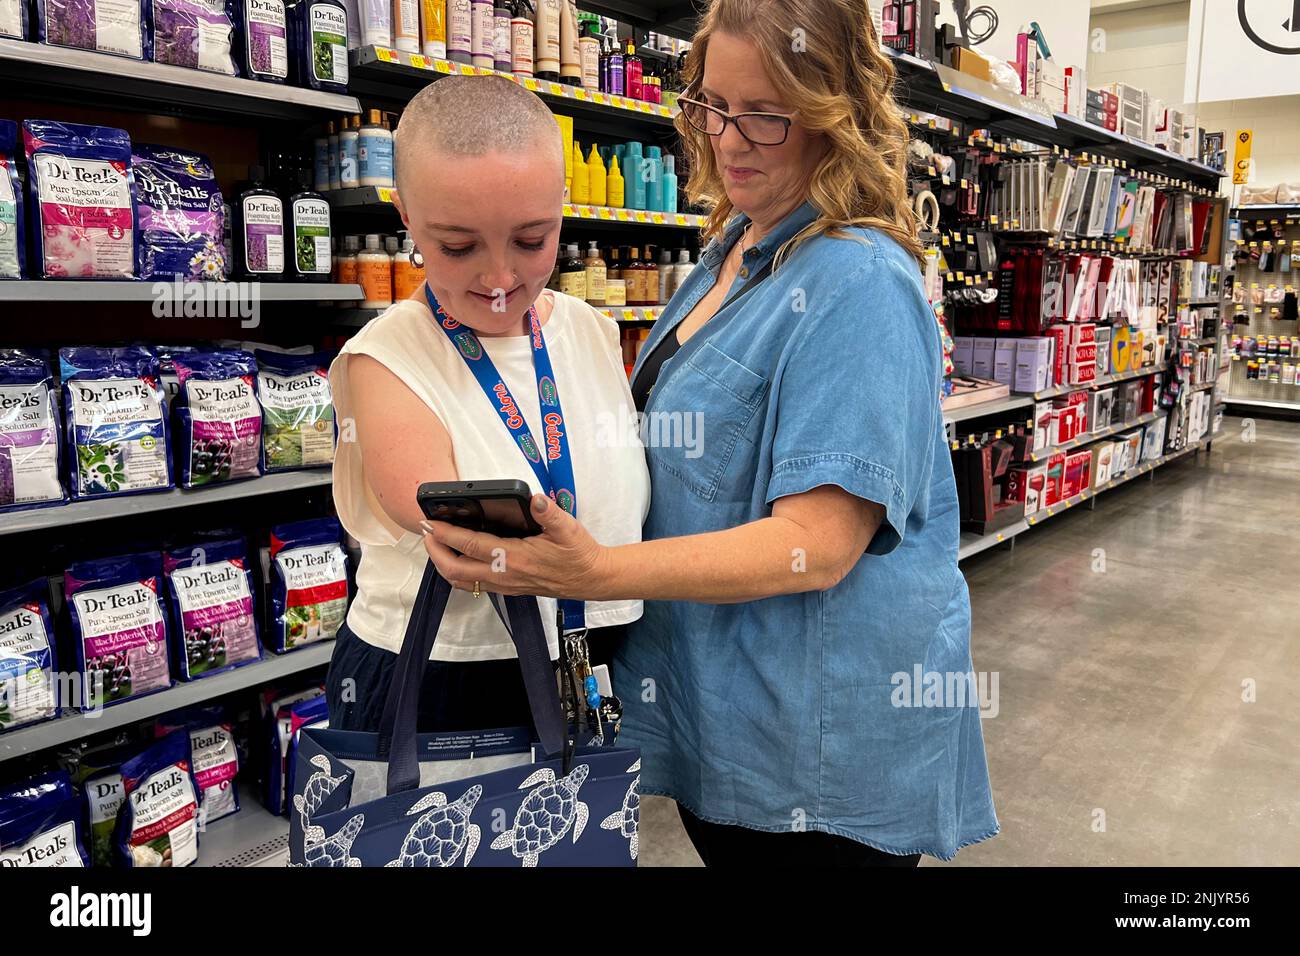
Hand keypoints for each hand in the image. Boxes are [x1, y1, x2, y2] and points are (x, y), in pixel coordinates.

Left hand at [422, 494, 612, 599]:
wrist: (591, 579)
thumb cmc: (579, 554)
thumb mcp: (569, 528)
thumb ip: (550, 513)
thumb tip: (534, 499)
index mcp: (515, 557)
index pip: (470, 545)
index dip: (446, 534)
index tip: (429, 522)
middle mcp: (505, 574)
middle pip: (455, 569)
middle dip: (434, 551)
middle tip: (426, 532)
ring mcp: (505, 584)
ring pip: (461, 581)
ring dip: (443, 564)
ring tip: (436, 544)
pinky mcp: (508, 589)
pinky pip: (473, 585)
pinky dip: (457, 572)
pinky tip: (458, 558)